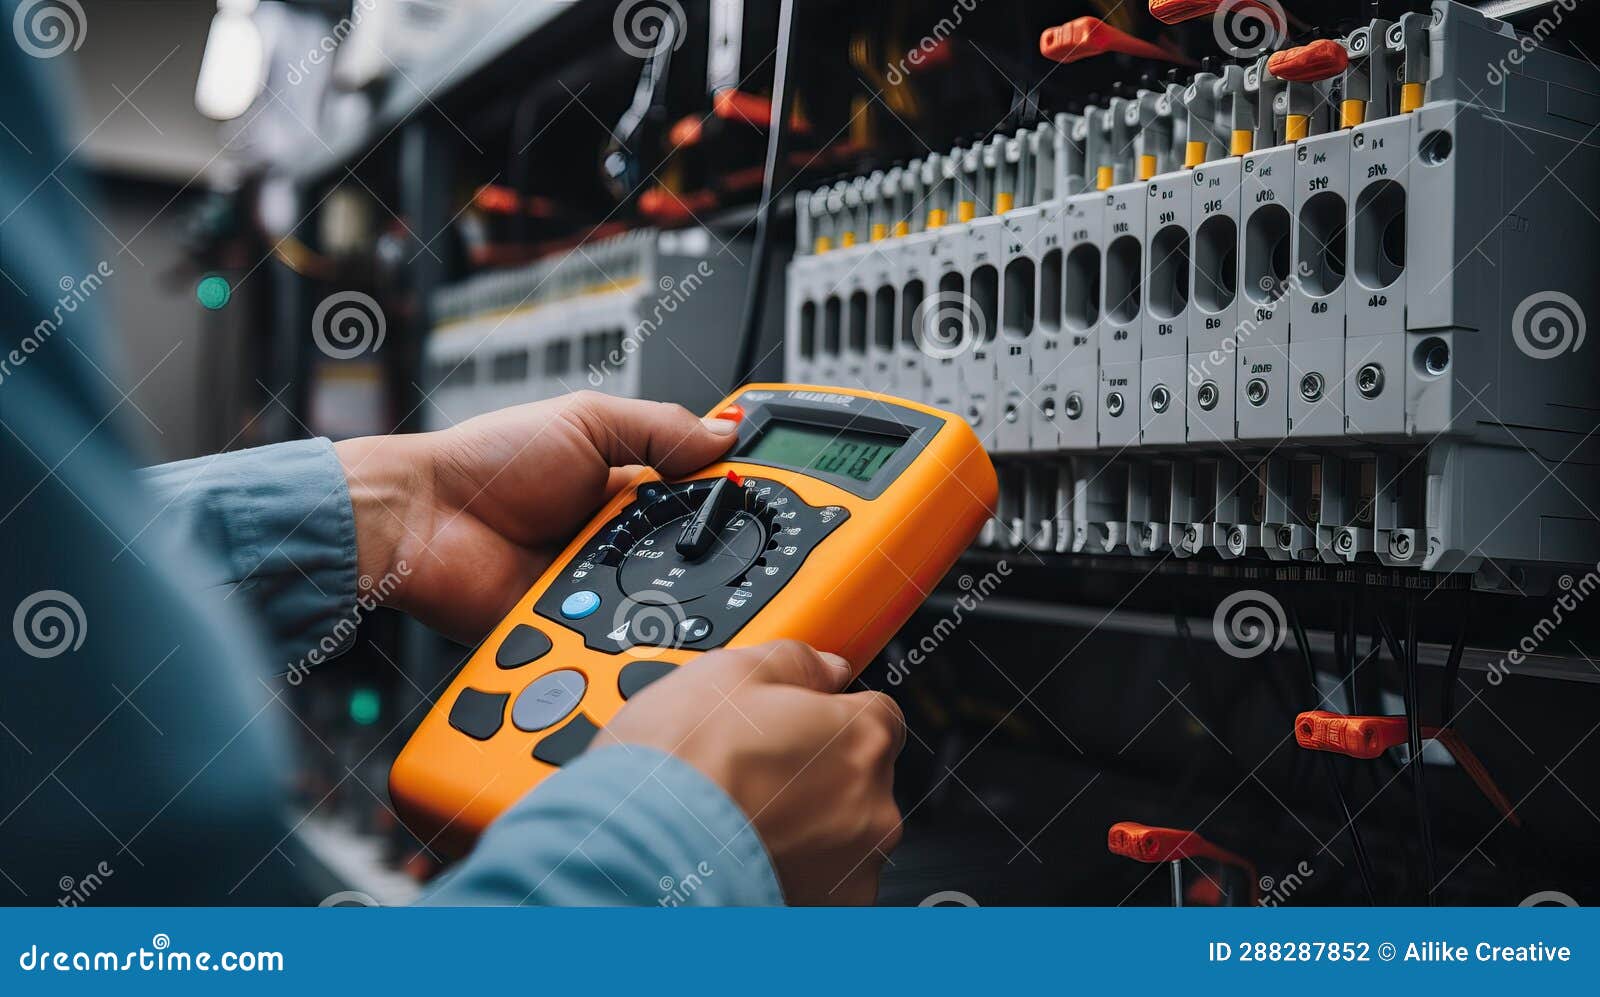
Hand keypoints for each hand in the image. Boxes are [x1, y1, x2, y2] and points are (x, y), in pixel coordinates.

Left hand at [334, 391, 737, 640]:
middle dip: (701, 561)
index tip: (764, 507)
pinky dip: (619, 638)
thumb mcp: (583, 422)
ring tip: (644, 582)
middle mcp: (616, 545)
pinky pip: (612, 645)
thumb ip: (660, 428)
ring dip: (660, 601)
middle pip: (691, 562)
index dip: (730, 506)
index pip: (702, 502)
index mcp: (628, 490)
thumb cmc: (482, 464)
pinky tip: (618, 621)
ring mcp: (595, 592)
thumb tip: (728, 431)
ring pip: (659, 609)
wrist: (416, 522)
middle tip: (704, 553)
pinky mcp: (571, 635)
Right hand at [593, 640, 906, 904]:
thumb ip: (796, 662)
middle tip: (755, 767)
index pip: (877, 712)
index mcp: (863, 738)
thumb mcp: (731, 673)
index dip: (831, 712)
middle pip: (859, 775)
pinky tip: (743, 848)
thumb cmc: (681, 769)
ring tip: (741, 811)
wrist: (642, 856)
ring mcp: (852, 867)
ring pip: (841, 831)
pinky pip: (818, 878)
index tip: (800, 721)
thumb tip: (822, 665)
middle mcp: (874, 807)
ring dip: (806, 822)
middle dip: (817, 770)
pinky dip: (790, 866)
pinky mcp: (822, 910)